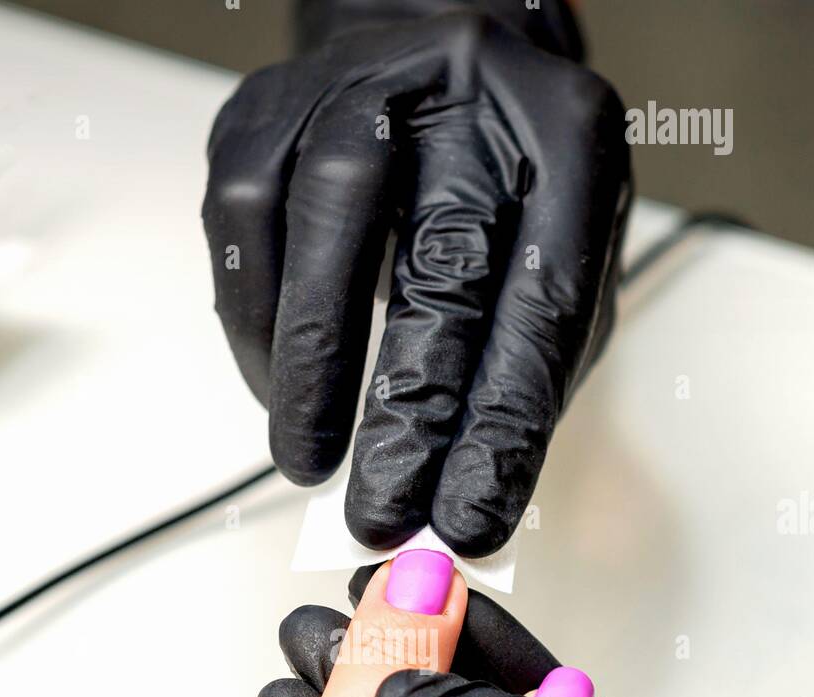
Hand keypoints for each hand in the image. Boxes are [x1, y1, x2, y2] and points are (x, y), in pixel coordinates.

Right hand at [203, 2, 630, 555]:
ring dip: (312, 374)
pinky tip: (277, 387)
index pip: (543, 303)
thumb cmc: (504, 182)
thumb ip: (529, 369)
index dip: (502, 428)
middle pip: (439, 264)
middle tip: (381, 515)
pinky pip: (245, 227)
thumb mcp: (560, 257)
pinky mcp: (265, 111)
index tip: (469, 522)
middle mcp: (465, 90)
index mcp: (568, 137)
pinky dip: (258, 327)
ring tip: (307, 465)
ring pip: (323, 230)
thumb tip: (468, 494)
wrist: (430, 58)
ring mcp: (354, 83)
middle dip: (406, 416)